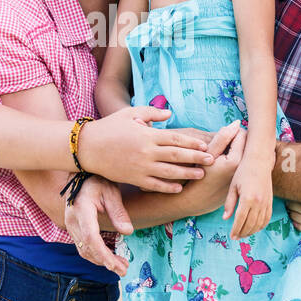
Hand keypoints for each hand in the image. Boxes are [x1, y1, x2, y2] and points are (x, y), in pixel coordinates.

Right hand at [64, 176, 130, 276]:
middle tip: (124, 270)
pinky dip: (96, 255)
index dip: (103, 254)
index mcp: (82, 210)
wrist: (81, 177)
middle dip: (106, 261)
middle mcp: (72, 220)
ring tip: (121, 266)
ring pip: (84, 250)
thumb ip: (118, 211)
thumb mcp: (111, 191)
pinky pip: (83, 246)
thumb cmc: (97, 181)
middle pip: (87, 248)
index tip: (115, 265)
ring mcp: (71, 226)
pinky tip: (110, 258)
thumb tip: (128, 232)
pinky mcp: (74, 229)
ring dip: (101, 261)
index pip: (91, 237)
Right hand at [77, 107, 213, 192]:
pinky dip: (168, 186)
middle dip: (196, 158)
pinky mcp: (134, 179)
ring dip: (187, 174)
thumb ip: (152, 113)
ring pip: (169, 172)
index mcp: (147, 134)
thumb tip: (170, 113)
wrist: (87, 148)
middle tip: (212, 160)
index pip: (175, 139)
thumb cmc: (109, 127)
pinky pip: (155, 185)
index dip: (192, 143)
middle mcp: (146, 152)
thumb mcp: (130, 114)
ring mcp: (141, 167)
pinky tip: (179, 187)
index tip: (206, 145)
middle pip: (177, 156)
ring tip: (201, 175)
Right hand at [179, 123, 244, 216]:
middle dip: (239, 140)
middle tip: (225, 145)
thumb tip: (237, 123)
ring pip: (248, 154)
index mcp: (236, 160)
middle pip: (248, 144)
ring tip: (226, 155)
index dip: (232, 132)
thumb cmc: (197, 175)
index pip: (242, 134)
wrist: (195, 200)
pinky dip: (241, 162)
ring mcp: (246, 177)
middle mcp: (245, 169)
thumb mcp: (206, 154)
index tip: (223, 137)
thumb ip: (222, 137)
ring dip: (241, 150)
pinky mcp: (245, 183)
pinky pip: (247, 165)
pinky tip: (229, 166)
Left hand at [224, 158, 272, 240]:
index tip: (231, 236)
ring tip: (243, 234)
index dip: (235, 230)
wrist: (259, 162)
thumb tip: (225, 218)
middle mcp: (259, 202)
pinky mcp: (270, 201)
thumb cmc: (243, 172)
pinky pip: (267, 218)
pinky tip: (254, 228)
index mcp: (248, 198)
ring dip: (251, 231)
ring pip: (259, 223)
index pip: (240, 220)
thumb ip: (229, 203)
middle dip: (242, 233)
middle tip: (236, 237)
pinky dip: (261, 226)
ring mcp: (266, 202)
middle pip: (250, 224)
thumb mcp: (233, 187)